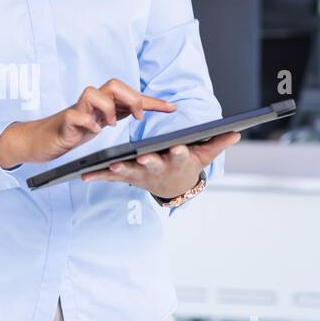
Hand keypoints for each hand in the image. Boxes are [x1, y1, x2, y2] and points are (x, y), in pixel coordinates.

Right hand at [0, 79, 176, 167]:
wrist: (42, 139)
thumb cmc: (74, 130)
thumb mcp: (102, 123)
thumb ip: (120, 114)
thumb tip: (143, 111)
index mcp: (104, 104)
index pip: (131, 95)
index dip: (152, 101)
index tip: (172, 108)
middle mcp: (92, 103)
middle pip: (113, 84)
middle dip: (130, 98)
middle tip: (136, 117)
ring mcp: (77, 110)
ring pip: (93, 93)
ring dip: (107, 108)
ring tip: (109, 125)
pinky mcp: (65, 122)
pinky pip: (76, 115)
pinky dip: (87, 121)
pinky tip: (94, 131)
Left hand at [79, 131, 241, 195]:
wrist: (173, 188)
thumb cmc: (188, 165)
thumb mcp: (204, 155)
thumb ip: (218, 143)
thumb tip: (236, 133)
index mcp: (176, 161)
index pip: (180, 156)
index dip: (179, 152)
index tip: (178, 147)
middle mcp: (158, 169)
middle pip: (153, 165)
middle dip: (148, 161)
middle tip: (143, 157)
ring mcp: (141, 174)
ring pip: (129, 171)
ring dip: (120, 169)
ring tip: (110, 165)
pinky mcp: (126, 177)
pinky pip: (109, 177)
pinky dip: (97, 176)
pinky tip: (83, 174)